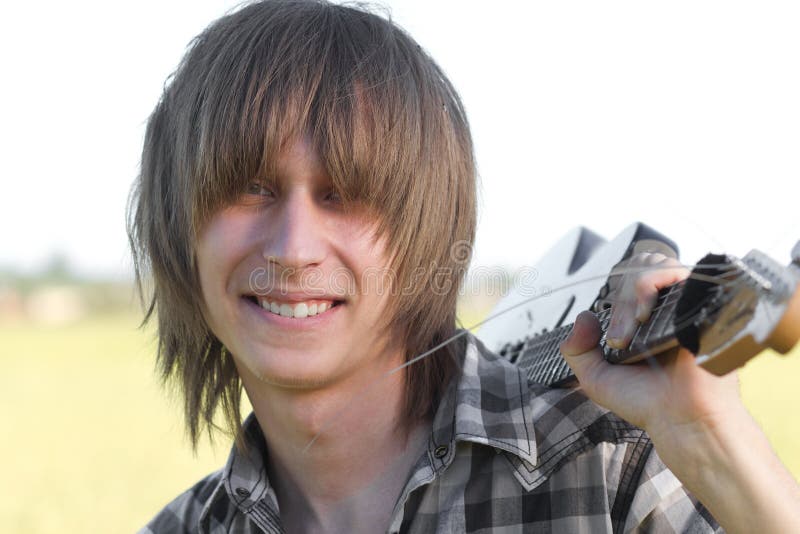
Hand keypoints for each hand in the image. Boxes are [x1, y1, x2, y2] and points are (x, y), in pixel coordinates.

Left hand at [558, 252, 740, 443]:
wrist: (681, 421)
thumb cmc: (645, 402)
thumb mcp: (596, 377)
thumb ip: (576, 349)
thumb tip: (583, 316)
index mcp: (651, 316)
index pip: (629, 278)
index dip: (615, 299)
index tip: (613, 340)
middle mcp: (672, 306)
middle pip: (641, 265)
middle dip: (621, 299)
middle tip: (619, 338)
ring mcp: (689, 302)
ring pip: (657, 264)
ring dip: (633, 293)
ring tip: (633, 328)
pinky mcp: (705, 302)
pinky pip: (679, 272)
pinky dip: (651, 285)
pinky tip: (645, 317)